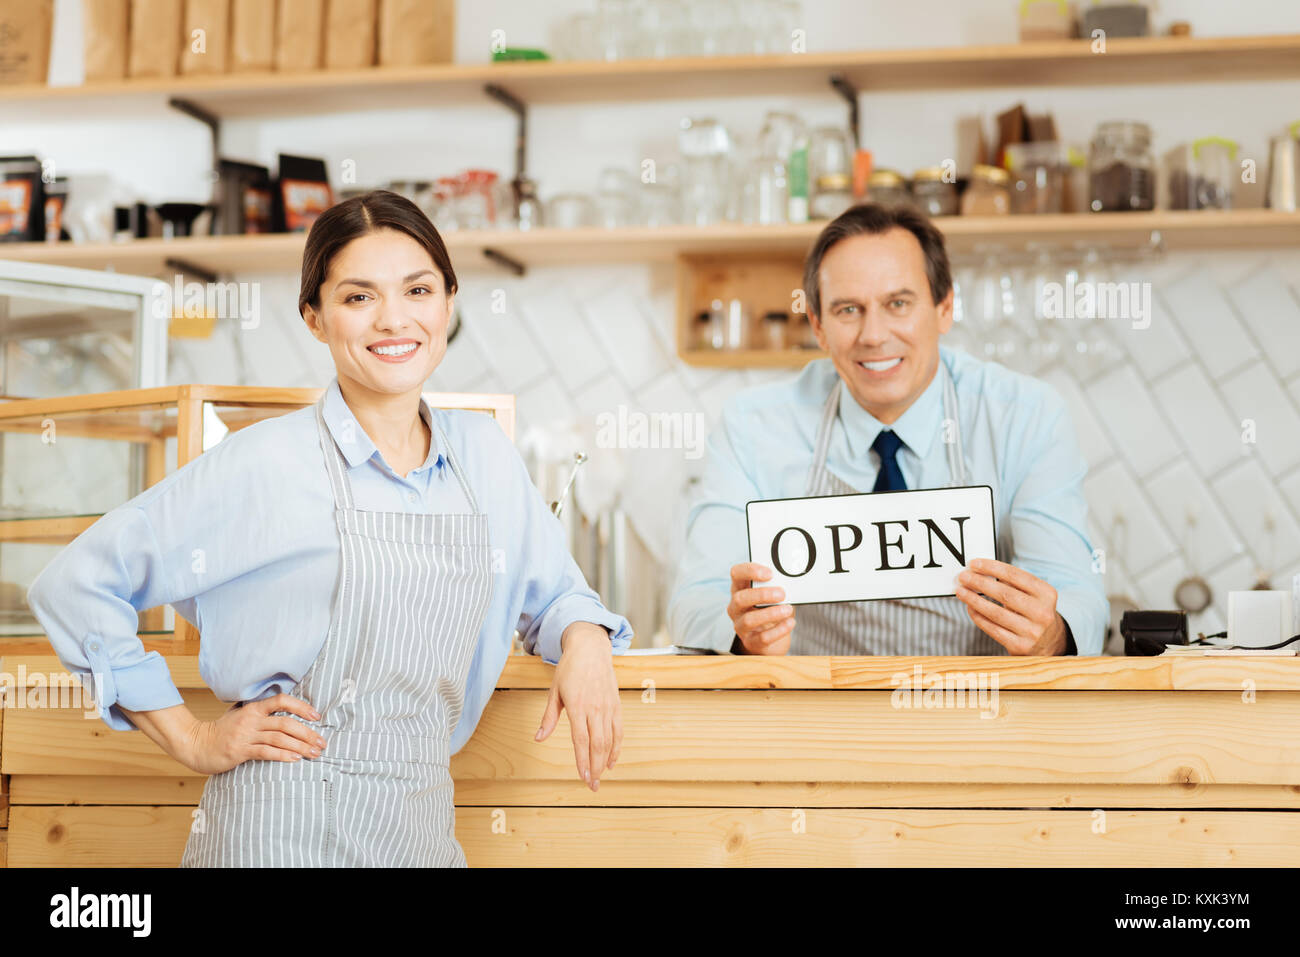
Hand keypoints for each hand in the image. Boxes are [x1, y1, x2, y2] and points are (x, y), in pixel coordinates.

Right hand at [181, 694, 326, 774]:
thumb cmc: (221, 730)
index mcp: (253, 708)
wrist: (196, 744)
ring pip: (279, 738)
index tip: (317, 716)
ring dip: (300, 746)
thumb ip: (259, 710)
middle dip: (307, 733)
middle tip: (322, 743)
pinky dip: (282, 755)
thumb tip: (283, 705)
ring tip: (314, 753)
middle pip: (285, 723)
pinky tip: (295, 759)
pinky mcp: (239, 752)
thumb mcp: (239, 713)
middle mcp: (251, 720)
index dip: (301, 706)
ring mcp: (245, 736)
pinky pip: (265, 752)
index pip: (281, 700)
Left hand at [536, 622, 621, 790]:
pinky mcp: (616, 705)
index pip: (581, 740)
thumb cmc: (569, 669)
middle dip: (596, 768)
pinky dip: (617, 747)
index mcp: (577, 706)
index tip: (583, 777)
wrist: (591, 648)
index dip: (582, 761)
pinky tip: (612, 760)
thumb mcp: (554, 691)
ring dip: (606, 761)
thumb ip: (549, 717)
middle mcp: (595, 708)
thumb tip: (538, 738)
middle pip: (598, 744)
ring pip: (610, 740)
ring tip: (601, 777)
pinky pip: (619, 730)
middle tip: (593, 786)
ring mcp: (608, 707)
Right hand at [727, 562, 794, 654]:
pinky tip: (790, 622)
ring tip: (788, 609)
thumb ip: (776, 587)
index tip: (770, 573)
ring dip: (770, 613)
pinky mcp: (750, 642)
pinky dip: (778, 630)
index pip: (736, 574)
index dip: (750, 571)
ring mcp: (740, 626)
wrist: (770, 638)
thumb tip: (791, 583)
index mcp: (739, 589)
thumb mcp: (770, 596)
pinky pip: (762, 638)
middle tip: (781, 593)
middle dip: (762, 595)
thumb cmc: (770, 610)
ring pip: (749, 620)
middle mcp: (735, 607)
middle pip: (740, 598)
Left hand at [954, 558, 1067, 654]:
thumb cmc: (1034, 612)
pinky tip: (970, 608)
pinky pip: (993, 629)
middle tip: (963, 577)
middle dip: (979, 583)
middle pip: (1004, 593)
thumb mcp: (1034, 594)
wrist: (1050, 643)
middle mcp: (1042, 612)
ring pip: (996, 613)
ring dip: (974, 600)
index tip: (974, 563)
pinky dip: (978, 617)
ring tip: (961, 591)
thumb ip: (1013, 583)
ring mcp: (1032, 631)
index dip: (992, 567)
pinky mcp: (1020, 646)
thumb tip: (980, 571)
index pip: (1015, 575)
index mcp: (1046, 593)